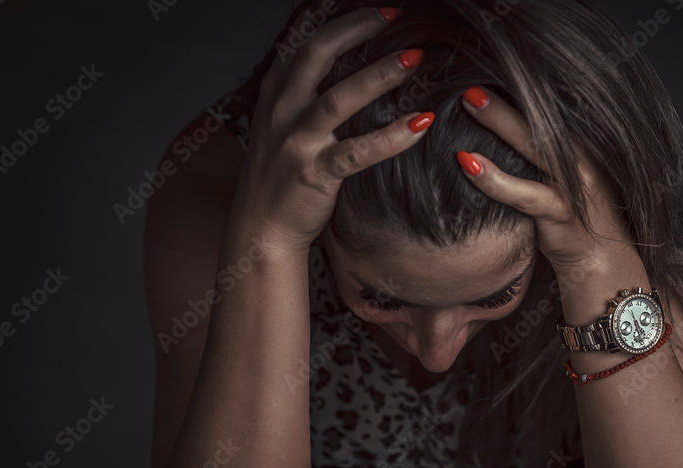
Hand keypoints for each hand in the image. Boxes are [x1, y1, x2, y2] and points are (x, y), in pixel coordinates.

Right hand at [228, 7, 433, 250]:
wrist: (260, 230)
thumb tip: (345, 71)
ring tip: (415, 58)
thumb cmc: (280, 179)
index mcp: (275, 94)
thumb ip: (303, 97)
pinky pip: (358, 151)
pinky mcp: (314, 174)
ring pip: (338, 98)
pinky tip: (421, 123)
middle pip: (317, 54)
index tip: (380, 12)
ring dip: (379, 75)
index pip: (306, 43)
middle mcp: (282, 111)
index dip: (344, 22)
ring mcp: (296, 142)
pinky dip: (392, 136)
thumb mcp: (281, 128)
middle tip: (396, 18)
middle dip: (357, 29)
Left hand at [454, 85, 637, 275]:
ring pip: (535, 145)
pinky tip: (468, 163)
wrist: (603, 260)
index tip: (490, 70)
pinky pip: (524, 193)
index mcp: (581, 143)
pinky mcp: (562, 212)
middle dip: (508, 95)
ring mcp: (574, 184)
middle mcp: (581, 157)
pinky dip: (494, 178)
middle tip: (472, 79)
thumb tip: (501, 123)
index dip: (522, 88)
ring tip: (468, 103)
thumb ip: (541, 152)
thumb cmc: (576, 216)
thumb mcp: (563, 176)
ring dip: (500, 121)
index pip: (551, 107)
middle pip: (542, 117)